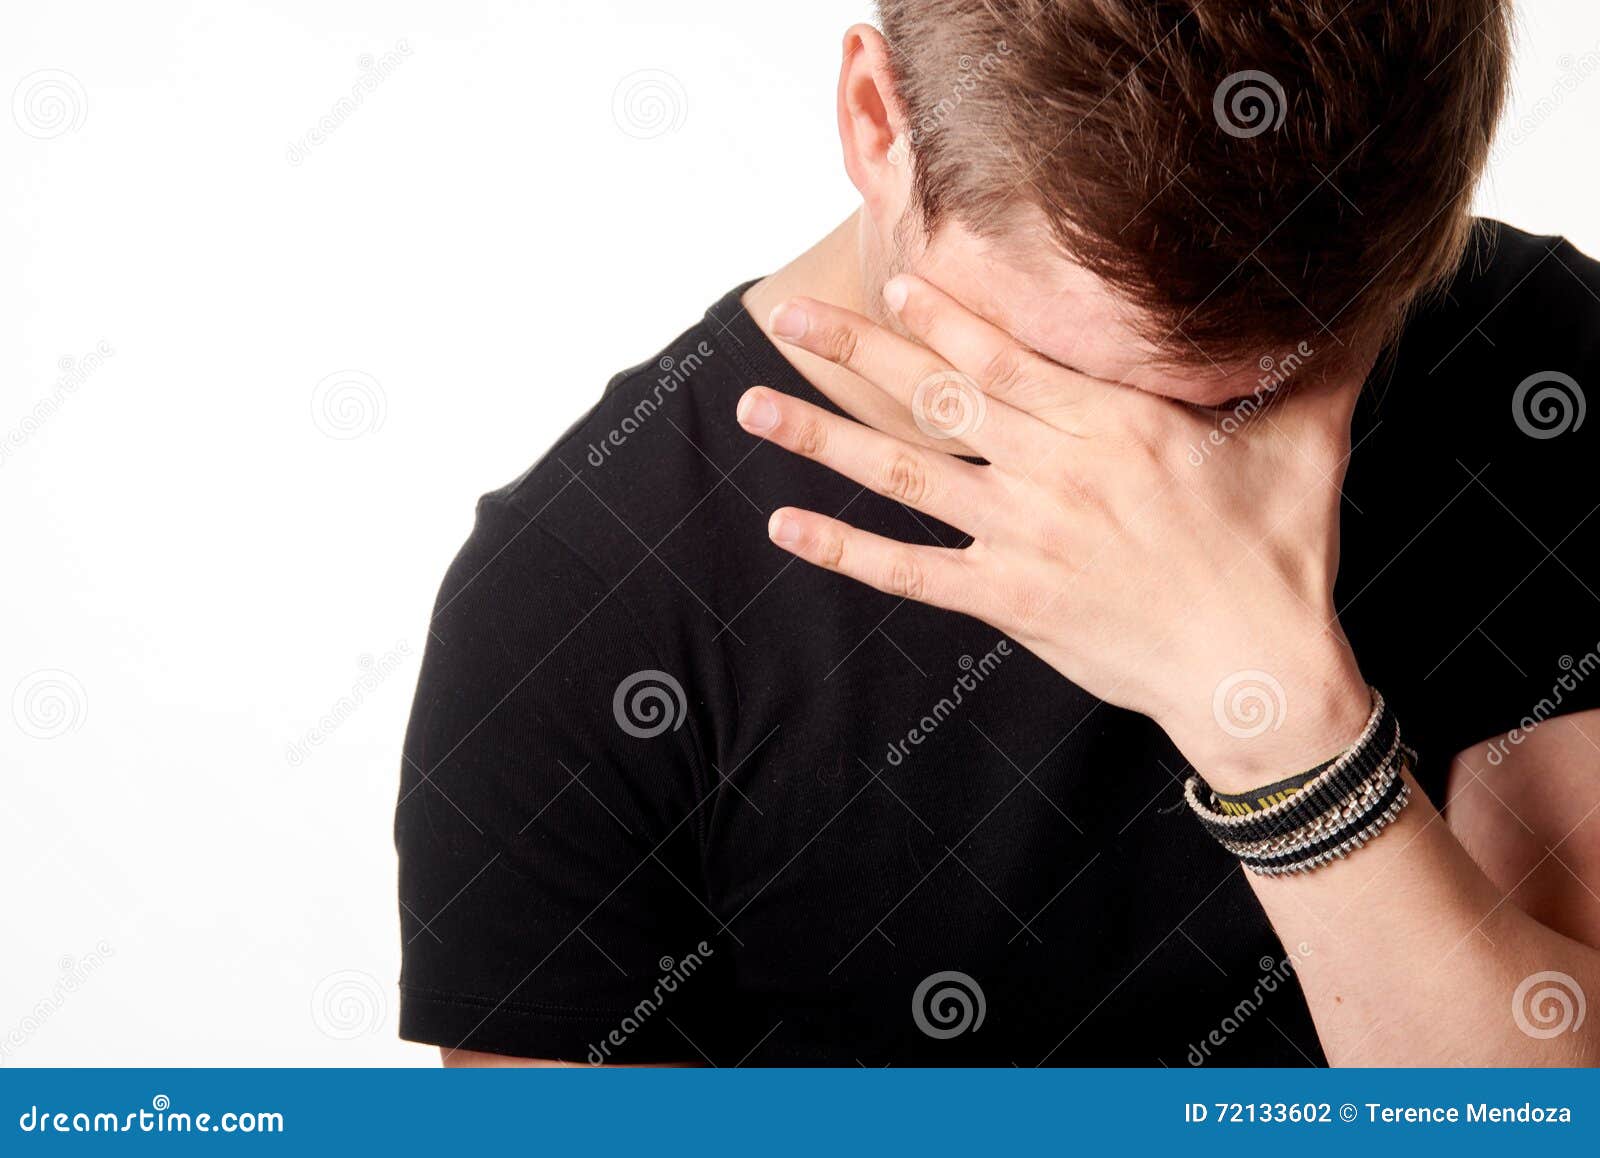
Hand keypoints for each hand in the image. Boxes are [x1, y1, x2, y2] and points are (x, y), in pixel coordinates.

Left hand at [737, 275, 1372, 790]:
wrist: (1258, 678)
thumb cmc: (1282, 558)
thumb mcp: (1306, 444)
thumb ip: (1311, 366)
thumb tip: (1356, 306)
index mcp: (1116, 422)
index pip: (1009, 354)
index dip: (943, 315)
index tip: (890, 278)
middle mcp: (1054, 470)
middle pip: (935, 397)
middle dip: (854, 351)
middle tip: (787, 314)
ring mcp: (1023, 536)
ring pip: (905, 472)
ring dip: (823, 438)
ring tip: (753, 405)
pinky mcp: (1008, 599)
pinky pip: (911, 570)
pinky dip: (846, 550)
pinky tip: (786, 526)